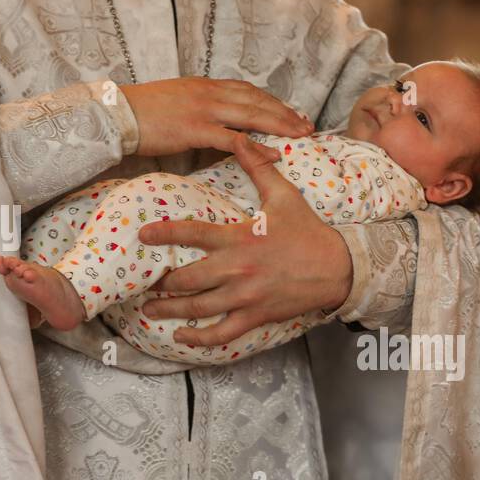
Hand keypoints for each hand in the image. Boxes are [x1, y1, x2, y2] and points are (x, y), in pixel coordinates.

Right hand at [120, 77, 311, 156]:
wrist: (118, 113)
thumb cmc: (143, 112)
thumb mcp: (177, 102)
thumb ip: (199, 109)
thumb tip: (214, 123)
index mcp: (205, 86)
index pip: (248, 90)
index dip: (272, 101)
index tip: (291, 111)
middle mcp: (209, 93)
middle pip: (257, 100)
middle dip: (285, 112)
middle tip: (307, 125)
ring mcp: (204, 109)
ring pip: (251, 115)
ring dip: (279, 125)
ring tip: (300, 136)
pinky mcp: (195, 129)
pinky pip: (233, 139)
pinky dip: (256, 147)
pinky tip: (274, 154)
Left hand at [137, 134, 353, 346]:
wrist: (337, 268)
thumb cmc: (309, 231)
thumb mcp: (284, 196)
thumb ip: (258, 169)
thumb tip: (241, 140)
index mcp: (239, 238)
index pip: (193, 234)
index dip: (164, 233)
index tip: (142, 235)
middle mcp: (237, 269)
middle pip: (187, 279)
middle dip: (162, 282)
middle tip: (144, 282)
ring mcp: (245, 296)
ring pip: (198, 308)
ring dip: (170, 310)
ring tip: (150, 310)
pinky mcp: (255, 316)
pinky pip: (222, 333)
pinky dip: (200, 339)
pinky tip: (183, 338)